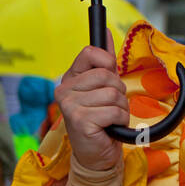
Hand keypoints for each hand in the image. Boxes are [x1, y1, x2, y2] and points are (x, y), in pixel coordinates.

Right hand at [54, 34, 128, 172]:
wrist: (97, 153)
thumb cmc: (101, 118)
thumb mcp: (103, 86)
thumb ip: (104, 60)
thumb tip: (106, 32)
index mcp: (70, 78)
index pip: (90, 52)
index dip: (107, 62)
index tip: (110, 75)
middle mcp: (64, 90)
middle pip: (106, 74)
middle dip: (118, 90)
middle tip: (110, 105)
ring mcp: (69, 105)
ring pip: (113, 93)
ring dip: (121, 107)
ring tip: (110, 117)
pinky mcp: (79, 120)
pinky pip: (114, 110)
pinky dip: (120, 119)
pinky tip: (110, 127)